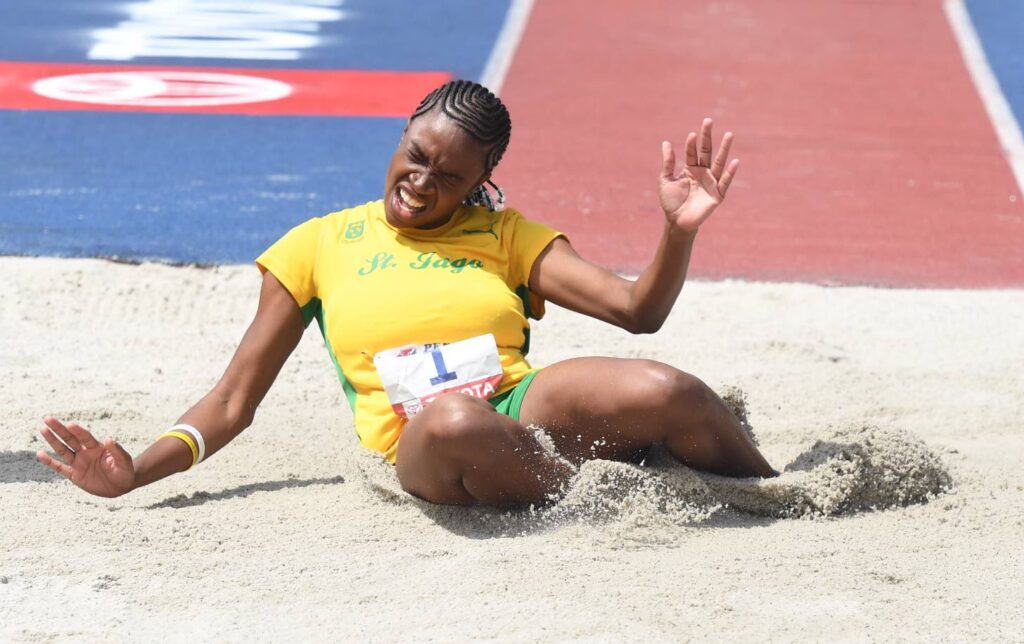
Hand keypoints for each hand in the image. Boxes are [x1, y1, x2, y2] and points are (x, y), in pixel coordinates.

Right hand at [36, 417, 135, 497]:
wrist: (121, 486)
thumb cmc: (125, 471)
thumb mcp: (124, 461)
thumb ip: (117, 451)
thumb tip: (109, 438)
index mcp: (97, 447)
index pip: (85, 437)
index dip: (78, 431)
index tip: (70, 424)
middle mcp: (86, 453)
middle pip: (70, 439)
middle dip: (59, 429)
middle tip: (48, 418)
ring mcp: (79, 463)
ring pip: (63, 450)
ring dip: (53, 441)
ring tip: (43, 429)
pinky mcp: (75, 475)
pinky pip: (60, 468)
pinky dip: (50, 462)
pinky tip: (40, 454)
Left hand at [658, 118, 738, 232]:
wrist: (677, 222)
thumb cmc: (671, 202)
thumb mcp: (665, 180)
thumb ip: (668, 162)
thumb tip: (666, 142)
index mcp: (690, 168)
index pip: (692, 151)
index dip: (692, 143)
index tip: (692, 135)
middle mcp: (702, 172)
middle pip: (707, 151)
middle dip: (708, 137)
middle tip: (708, 121)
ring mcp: (711, 182)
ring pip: (719, 162)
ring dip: (724, 149)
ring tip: (729, 134)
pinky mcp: (718, 194)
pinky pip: (725, 181)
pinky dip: (730, 172)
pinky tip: (735, 161)